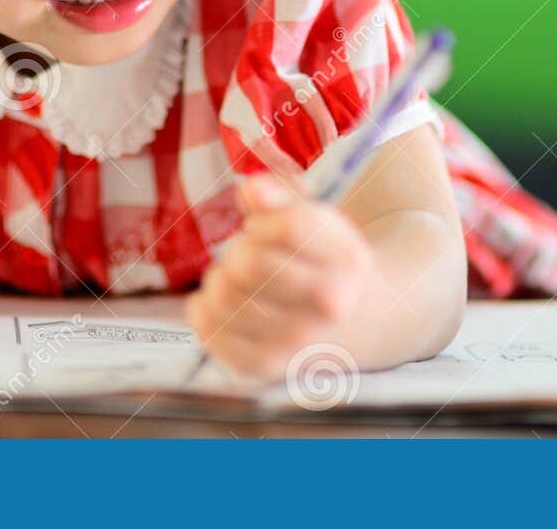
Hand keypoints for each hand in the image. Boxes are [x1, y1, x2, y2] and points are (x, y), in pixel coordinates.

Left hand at [185, 174, 373, 379]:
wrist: (355, 320)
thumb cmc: (322, 258)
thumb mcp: (316, 218)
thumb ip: (281, 194)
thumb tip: (249, 190)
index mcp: (345, 259)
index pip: (290, 226)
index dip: (261, 220)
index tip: (260, 226)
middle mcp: (328, 305)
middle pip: (248, 263)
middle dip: (237, 250)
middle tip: (246, 256)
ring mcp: (297, 340)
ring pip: (222, 295)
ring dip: (217, 279)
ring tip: (235, 281)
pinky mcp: (265, 365)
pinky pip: (209, 330)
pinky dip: (201, 310)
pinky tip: (218, 303)